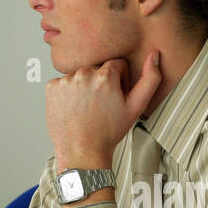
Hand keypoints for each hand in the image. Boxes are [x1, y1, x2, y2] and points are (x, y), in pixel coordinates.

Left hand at [46, 51, 160, 170]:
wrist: (82, 152)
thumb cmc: (108, 133)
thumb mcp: (136, 108)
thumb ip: (150, 79)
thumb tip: (154, 55)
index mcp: (105, 76)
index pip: (116, 64)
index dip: (120, 80)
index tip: (116, 95)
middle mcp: (84, 74)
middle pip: (97, 69)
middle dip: (101, 82)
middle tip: (102, 105)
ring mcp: (65, 80)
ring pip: (80, 75)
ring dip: (84, 87)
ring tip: (87, 108)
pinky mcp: (52, 87)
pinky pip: (64, 82)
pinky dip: (68, 92)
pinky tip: (74, 108)